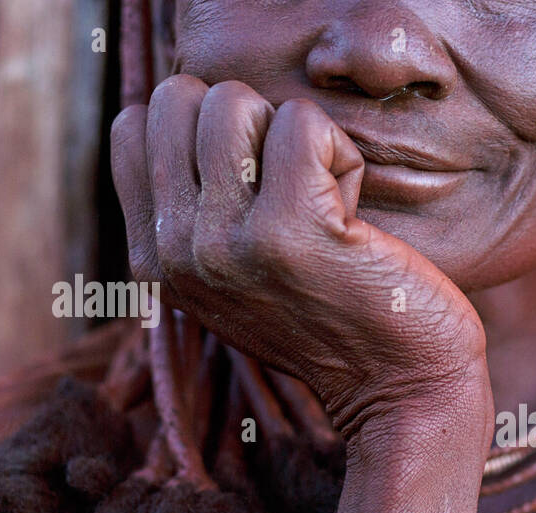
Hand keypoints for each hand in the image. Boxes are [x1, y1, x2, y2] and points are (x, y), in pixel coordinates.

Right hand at [110, 75, 492, 442]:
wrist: (399, 390)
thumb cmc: (335, 318)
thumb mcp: (237, 277)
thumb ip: (197, 211)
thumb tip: (180, 111)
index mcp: (154, 260)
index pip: (137, 124)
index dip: (206, 129)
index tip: (255, 189)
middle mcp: (177, 252)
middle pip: (181, 100)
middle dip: (248, 124)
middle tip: (294, 193)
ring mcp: (226, 242)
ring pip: (235, 102)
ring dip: (297, 140)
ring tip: (324, 208)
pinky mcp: (291, 230)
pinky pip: (303, 123)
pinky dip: (343, 156)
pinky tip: (354, 217)